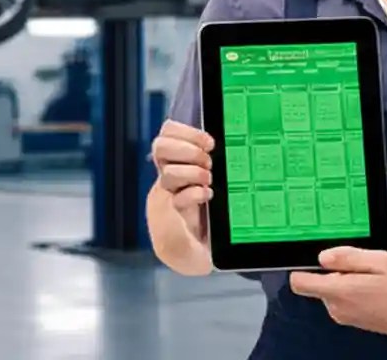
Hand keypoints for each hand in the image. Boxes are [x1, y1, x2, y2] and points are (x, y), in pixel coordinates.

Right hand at [150, 120, 214, 241]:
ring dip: (192, 173)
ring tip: (208, 181)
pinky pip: (177, 199)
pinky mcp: (169, 221)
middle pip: (161, 146)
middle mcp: (167, 178)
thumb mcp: (209, 183)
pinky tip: (207, 197)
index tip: (210, 143)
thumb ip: (209, 165)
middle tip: (208, 162)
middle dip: (187, 150)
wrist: (194, 254)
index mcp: (176, 163)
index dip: (186, 132)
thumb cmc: (208, 217)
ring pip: (169, 173)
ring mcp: (166, 199)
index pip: (168, 133)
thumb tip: (225, 145)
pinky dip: (194, 194)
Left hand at [290, 247, 386, 342]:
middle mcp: (338, 309)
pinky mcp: (356, 321)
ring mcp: (347, 317)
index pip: (299, 283)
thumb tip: (322, 258)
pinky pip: (346, 300)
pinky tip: (378, 290)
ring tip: (376, 279)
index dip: (302, 268)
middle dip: (337, 271)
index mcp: (339, 292)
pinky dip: (356, 291)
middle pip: (321, 283)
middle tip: (366, 267)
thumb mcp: (378, 260)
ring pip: (335, 290)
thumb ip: (347, 257)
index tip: (315, 259)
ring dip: (349, 281)